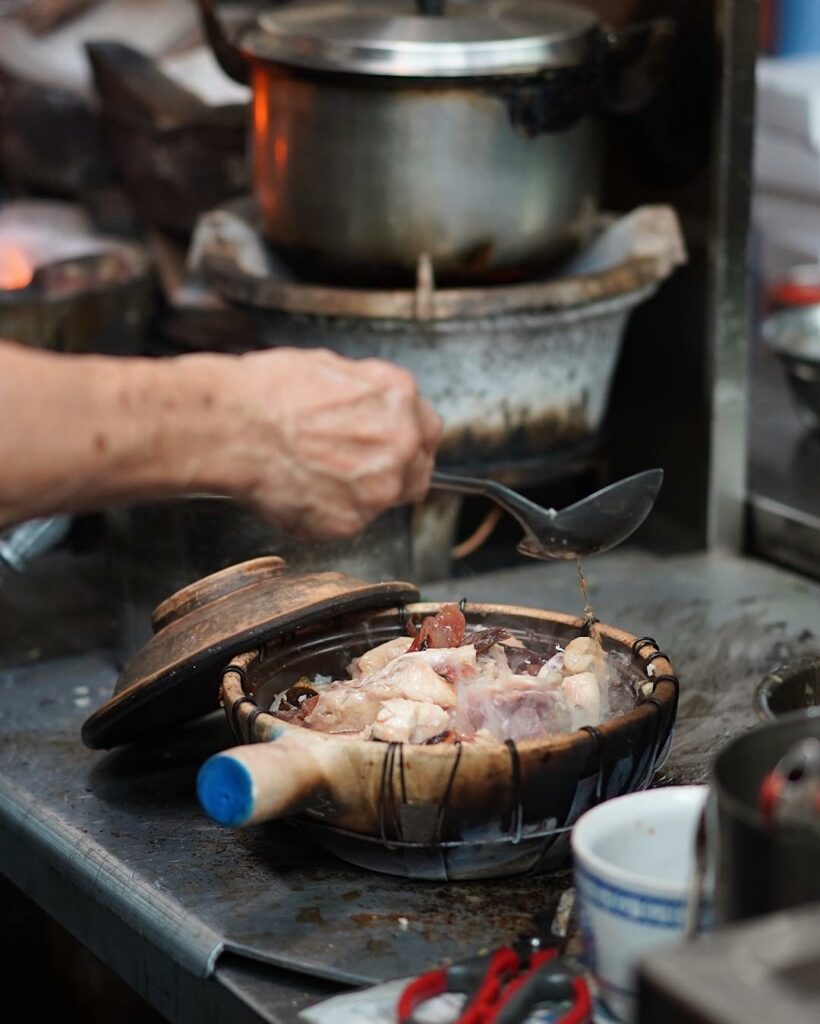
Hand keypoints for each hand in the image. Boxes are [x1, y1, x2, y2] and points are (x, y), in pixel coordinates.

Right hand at [227, 348, 441, 538]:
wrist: (231, 428)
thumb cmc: (266, 393)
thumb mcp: (330, 368)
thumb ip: (367, 395)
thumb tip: (371, 406)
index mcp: (398, 398)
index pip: (428, 429)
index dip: (408, 438)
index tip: (394, 445)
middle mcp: (400, 444)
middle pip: (418, 468)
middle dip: (395, 469)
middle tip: (356, 466)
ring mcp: (378, 488)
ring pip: (387, 499)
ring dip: (364, 492)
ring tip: (318, 476)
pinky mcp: (350, 523)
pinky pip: (350, 522)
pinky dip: (331, 512)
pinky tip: (302, 490)